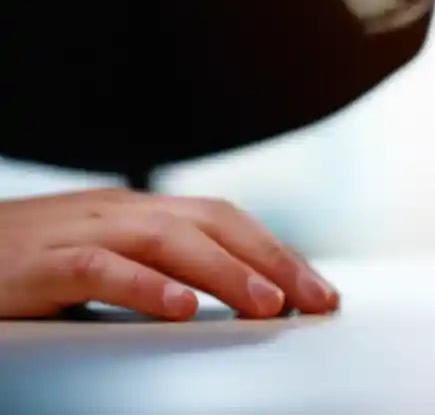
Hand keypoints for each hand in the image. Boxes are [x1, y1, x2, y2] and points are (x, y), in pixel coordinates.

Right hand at [0, 189, 337, 320]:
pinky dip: (144, 286)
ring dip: (226, 273)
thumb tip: (226, 302)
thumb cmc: (21, 264)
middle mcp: (118, 211)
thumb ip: (155, 272)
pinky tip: (180, 309)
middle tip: (317, 300)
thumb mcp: (100, 261)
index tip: (320, 289)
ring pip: (167, 241)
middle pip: (212, 224)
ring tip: (267, 305)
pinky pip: (98, 268)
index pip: (225, 221)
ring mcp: (78, 231)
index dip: (276, 251)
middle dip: (273, 261)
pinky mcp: (39, 263)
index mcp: (137, 210)